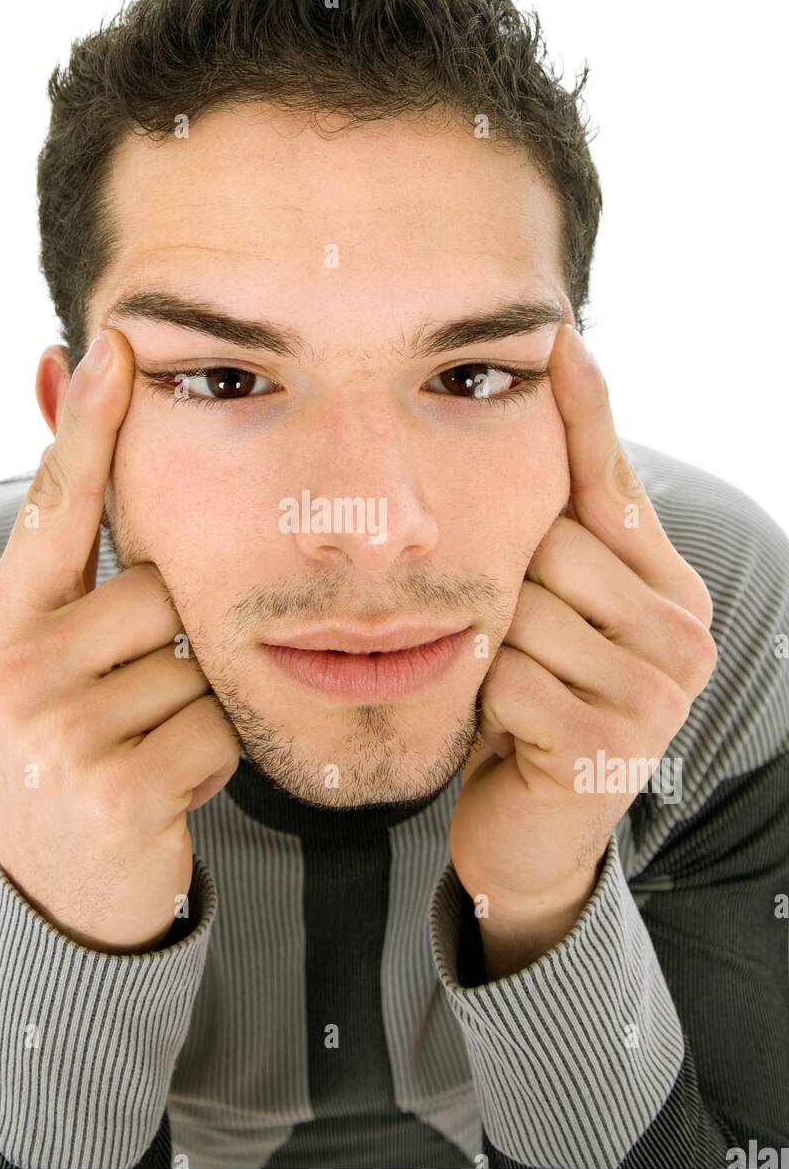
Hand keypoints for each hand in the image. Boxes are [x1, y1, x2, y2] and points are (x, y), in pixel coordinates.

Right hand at [0, 327, 240, 952]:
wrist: (66, 887)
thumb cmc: (73, 745)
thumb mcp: (51, 656)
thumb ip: (70, 558)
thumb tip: (54, 391)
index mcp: (0, 619)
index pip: (56, 503)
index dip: (89, 423)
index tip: (116, 339)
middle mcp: (15, 663)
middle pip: (163, 588)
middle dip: (175, 644)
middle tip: (132, 705)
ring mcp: (58, 727)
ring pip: (201, 660)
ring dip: (195, 706)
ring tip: (144, 746)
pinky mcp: (114, 784)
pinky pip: (216, 726)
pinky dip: (210, 758)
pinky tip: (164, 789)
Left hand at [449, 322, 717, 975]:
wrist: (531, 831)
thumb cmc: (537, 707)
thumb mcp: (555, 619)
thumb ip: (566, 545)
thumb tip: (551, 424)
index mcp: (670, 589)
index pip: (614, 484)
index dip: (585, 412)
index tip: (558, 338)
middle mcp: (682, 632)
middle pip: (552, 544)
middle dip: (510, 591)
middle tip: (516, 650)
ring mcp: (656, 692)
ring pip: (525, 611)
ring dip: (495, 652)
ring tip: (516, 691)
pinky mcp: (610, 746)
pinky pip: (507, 678)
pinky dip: (487, 704)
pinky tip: (509, 734)